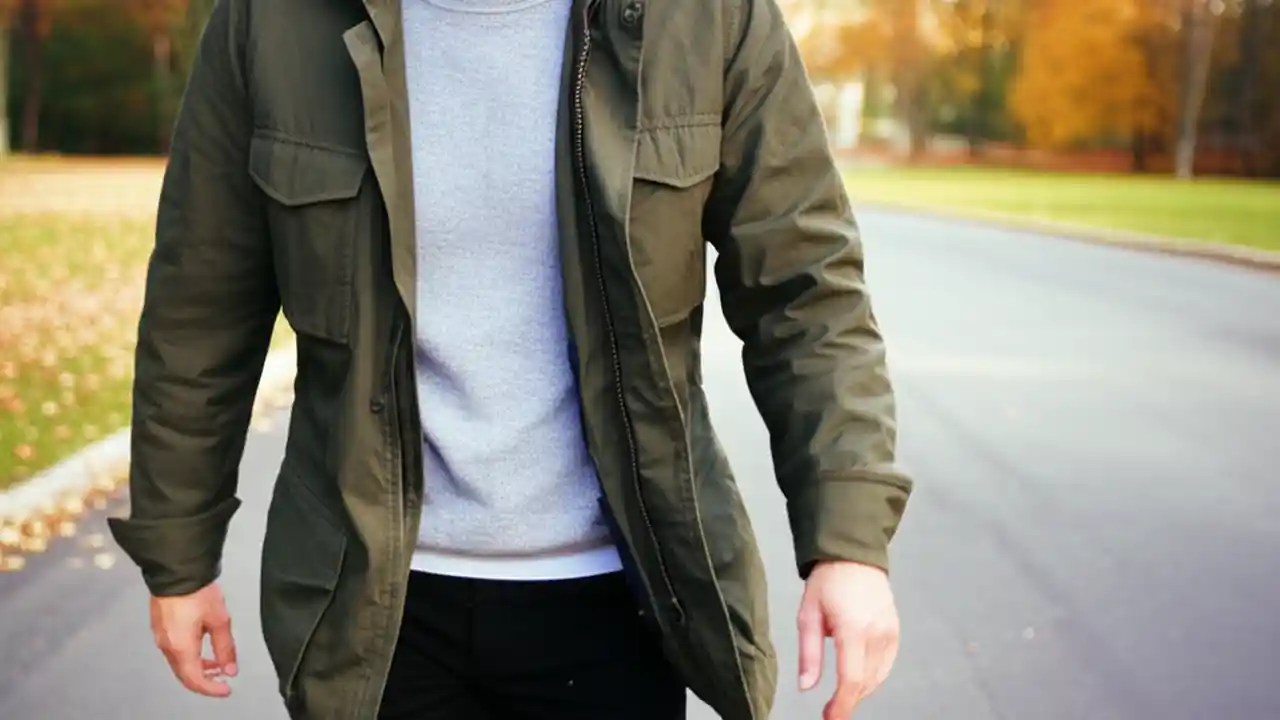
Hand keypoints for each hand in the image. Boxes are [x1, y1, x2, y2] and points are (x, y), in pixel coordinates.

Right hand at [150, 582, 238, 696]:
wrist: (176, 569)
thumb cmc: (195, 590)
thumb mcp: (219, 620)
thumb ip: (225, 647)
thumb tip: (230, 667)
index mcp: (181, 647)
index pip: (195, 680)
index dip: (212, 689)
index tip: (225, 689)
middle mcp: (167, 645)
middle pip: (184, 674)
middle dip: (205, 679)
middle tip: (222, 678)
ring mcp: (160, 635)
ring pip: (179, 662)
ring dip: (197, 666)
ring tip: (216, 661)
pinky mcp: (160, 626)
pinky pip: (173, 649)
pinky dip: (188, 655)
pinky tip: (201, 645)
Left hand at [797, 561, 899, 718]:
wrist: (854, 556)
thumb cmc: (827, 582)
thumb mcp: (808, 615)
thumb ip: (809, 654)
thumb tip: (807, 687)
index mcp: (853, 629)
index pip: (851, 679)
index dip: (842, 705)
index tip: (830, 719)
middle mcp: (877, 633)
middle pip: (866, 682)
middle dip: (848, 700)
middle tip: (830, 709)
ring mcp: (891, 632)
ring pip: (878, 677)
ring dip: (860, 690)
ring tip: (841, 693)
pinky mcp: (896, 631)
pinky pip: (886, 664)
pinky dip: (872, 677)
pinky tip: (858, 677)